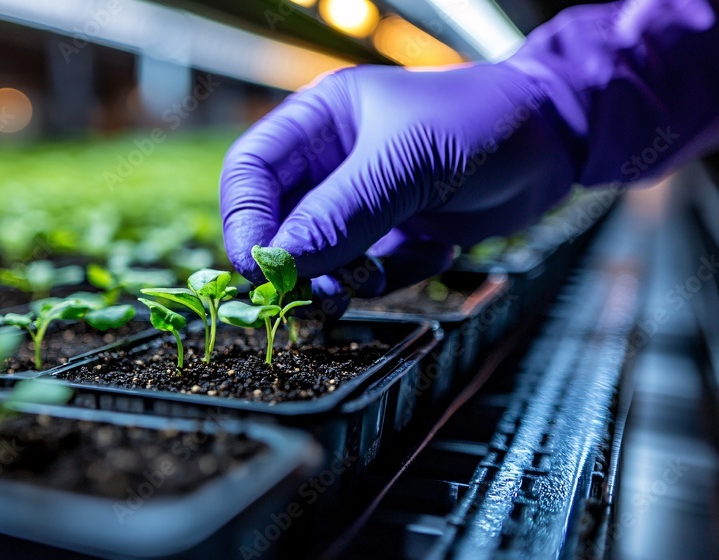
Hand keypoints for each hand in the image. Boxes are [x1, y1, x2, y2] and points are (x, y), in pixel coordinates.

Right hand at [220, 62, 578, 318]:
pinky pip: (368, 269)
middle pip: (280, 221)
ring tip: (374, 277)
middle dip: (298, 261)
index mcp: (320, 121)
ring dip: (343, 277)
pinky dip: (393, 276)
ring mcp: (362, 200)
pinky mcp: (393, 231)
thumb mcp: (408, 161)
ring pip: (321, 255)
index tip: (260, 267)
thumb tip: (283, 260)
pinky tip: (431, 252)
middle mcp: (332, 162)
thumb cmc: (483, 121)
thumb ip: (343, 211)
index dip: (246, 220)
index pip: (251, 171)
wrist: (558, 140)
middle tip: (318, 293)